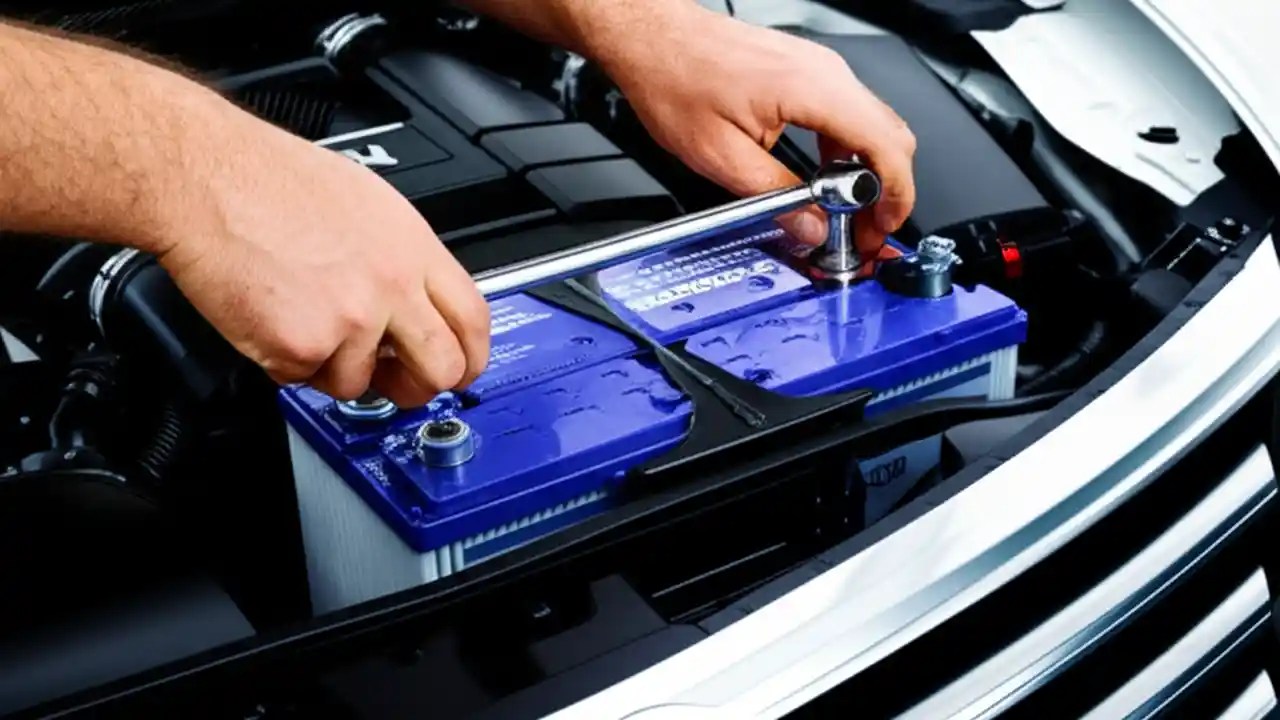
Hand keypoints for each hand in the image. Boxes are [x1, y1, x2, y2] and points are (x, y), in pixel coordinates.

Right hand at [151, 113, 489, 406]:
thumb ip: (400, 259)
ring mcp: (350, 319)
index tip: (462, 369)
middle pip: (440, 368)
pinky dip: (282, 360)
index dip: (471, 356)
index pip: (473, 319)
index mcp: (412, 248)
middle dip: (419, 387)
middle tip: (396, 382)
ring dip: (330, 365)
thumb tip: (415, 301)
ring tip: (298, 313)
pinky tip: (270, 314)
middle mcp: (391, 285)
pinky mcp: (303, 345)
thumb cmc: (268, 180)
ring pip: (361, 383)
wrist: (204, 176)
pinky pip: (303, 378)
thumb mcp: (367, 204)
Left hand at [596, 5, 915, 265]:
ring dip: (867, 171)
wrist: (656, 41)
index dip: (896, 193)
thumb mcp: (721, 158)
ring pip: (873, 124)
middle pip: (891, 134)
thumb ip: (775, 197)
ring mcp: (820, 67)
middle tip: (864, 229)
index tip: (885, 225)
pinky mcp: (808, 71)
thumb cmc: (677, 81)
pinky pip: (849, 113)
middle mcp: (825, 72)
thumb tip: (810, 227)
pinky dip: (849, 150)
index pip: (884, 144)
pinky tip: (825, 178)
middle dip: (887, 189)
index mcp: (810, 89)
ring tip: (843, 212)